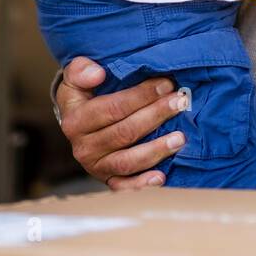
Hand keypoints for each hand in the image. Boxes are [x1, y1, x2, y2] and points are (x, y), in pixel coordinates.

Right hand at [57, 57, 189, 189]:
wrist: (76, 122)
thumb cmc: (83, 95)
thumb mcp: (74, 77)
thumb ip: (81, 70)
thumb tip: (98, 73)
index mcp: (75, 121)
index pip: (112, 108)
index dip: (140, 96)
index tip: (166, 84)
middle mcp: (83, 148)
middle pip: (125, 133)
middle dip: (156, 116)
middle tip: (181, 103)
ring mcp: (96, 166)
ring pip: (128, 161)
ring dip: (156, 150)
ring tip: (180, 138)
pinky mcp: (107, 180)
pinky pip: (124, 186)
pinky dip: (142, 184)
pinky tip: (161, 177)